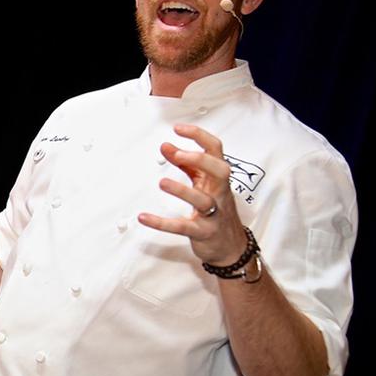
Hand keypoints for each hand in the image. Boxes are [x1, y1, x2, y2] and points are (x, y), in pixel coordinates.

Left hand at [137, 124, 247, 265]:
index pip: (215, 150)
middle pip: (219, 170)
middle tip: (177, 155)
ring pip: (203, 201)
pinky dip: (162, 223)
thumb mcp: (203, 184)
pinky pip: (183, 227)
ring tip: (162, 182)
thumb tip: (166, 146)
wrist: (231, 247)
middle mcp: (220, 193)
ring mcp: (214, 214)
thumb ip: (185, 164)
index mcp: (218, 178)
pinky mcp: (204, 233)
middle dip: (199, 160)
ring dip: (183, 191)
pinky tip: (144, 217)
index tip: (178, 128)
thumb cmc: (216, 210)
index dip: (199, 136)